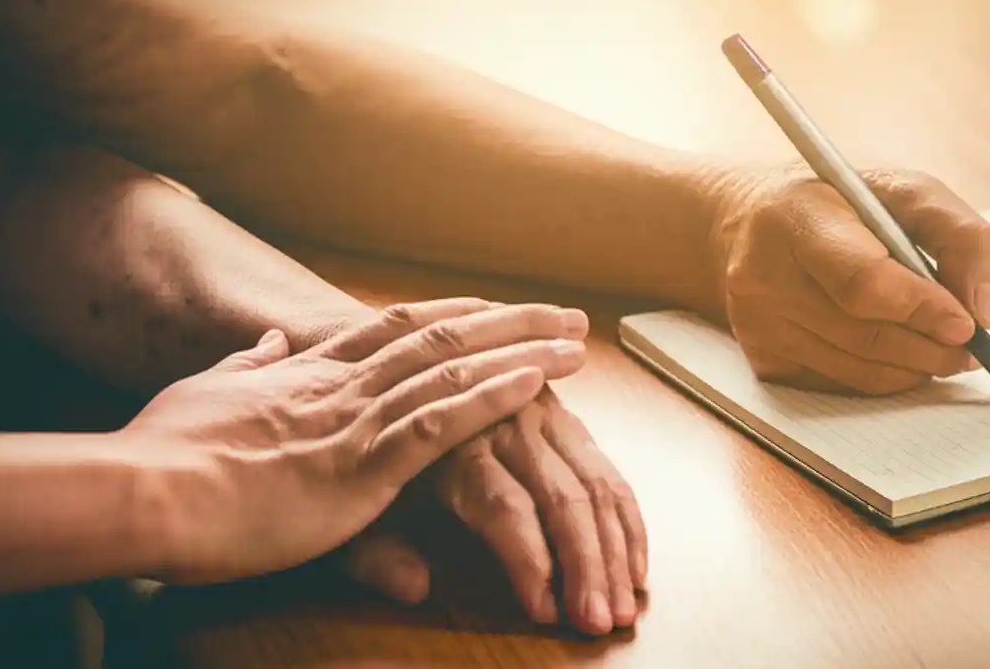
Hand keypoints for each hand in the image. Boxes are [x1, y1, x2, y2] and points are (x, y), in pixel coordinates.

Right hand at [120, 299, 588, 583]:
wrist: (146, 492)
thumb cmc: (164, 457)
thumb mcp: (202, 395)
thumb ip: (246, 367)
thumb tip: (271, 339)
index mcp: (307, 372)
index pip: (393, 327)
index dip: (451, 313)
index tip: (492, 304)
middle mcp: (343, 383)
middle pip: (442, 335)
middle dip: (511, 321)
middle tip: (565, 311)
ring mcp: (357, 420)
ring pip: (456, 369)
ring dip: (522, 352)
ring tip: (576, 341)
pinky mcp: (364, 466)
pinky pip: (442, 424)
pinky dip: (493, 399)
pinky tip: (536, 385)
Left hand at [346, 390, 647, 635]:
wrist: (393, 366)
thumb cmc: (371, 446)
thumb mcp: (354, 499)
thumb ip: (374, 552)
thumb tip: (417, 588)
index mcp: (451, 438)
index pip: (504, 507)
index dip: (529, 560)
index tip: (545, 612)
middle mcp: (506, 419)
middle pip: (562, 497)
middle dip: (588, 564)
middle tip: (598, 622)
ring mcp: (543, 415)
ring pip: (595, 483)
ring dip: (617, 550)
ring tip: (625, 606)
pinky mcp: (565, 418)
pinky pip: (607, 470)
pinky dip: (628, 521)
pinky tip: (635, 565)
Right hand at [708, 165, 989, 393]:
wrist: (745, 224)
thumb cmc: (837, 203)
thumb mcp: (902, 190)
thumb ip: (957, 235)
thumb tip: (982, 312)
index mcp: (798, 217)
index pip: (860, 279)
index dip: (920, 308)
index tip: (965, 324)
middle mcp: (764, 273)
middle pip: (864, 334)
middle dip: (931, 348)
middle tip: (970, 349)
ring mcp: (758, 322)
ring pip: (856, 369)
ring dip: (914, 369)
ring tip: (945, 353)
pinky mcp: (761, 357)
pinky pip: (839, 384)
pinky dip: (882, 377)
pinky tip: (901, 357)